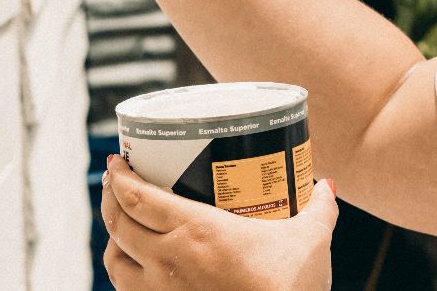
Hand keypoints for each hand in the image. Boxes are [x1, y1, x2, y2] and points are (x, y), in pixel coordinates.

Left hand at [100, 154, 337, 290]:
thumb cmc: (291, 290)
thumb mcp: (310, 241)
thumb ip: (318, 208)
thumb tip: (326, 186)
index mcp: (196, 232)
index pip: (137, 198)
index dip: (119, 175)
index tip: (117, 159)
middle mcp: (169, 262)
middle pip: (117, 223)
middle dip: (110, 198)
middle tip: (116, 181)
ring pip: (114, 262)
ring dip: (112, 238)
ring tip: (122, 224)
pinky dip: (124, 272)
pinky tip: (138, 266)